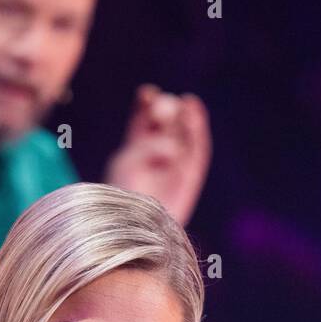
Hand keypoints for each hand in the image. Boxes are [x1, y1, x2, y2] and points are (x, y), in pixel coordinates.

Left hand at [103, 85, 210, 224]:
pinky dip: (197, 131)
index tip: (146, 94)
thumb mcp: (128, 164)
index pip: (142, 119)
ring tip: (186, 103)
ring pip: (183, 134)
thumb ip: (147, 149)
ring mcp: (175, 163)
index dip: (146, 104)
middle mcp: (157, 153)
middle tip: (161, 105)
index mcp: (135, 148)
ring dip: (185, 117)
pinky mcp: (190, 175)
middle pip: (165, 123)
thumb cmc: (123, 196)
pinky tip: (194, 114)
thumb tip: (173, 148)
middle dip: (165, 110)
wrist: (133, 227)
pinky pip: (197, 150)